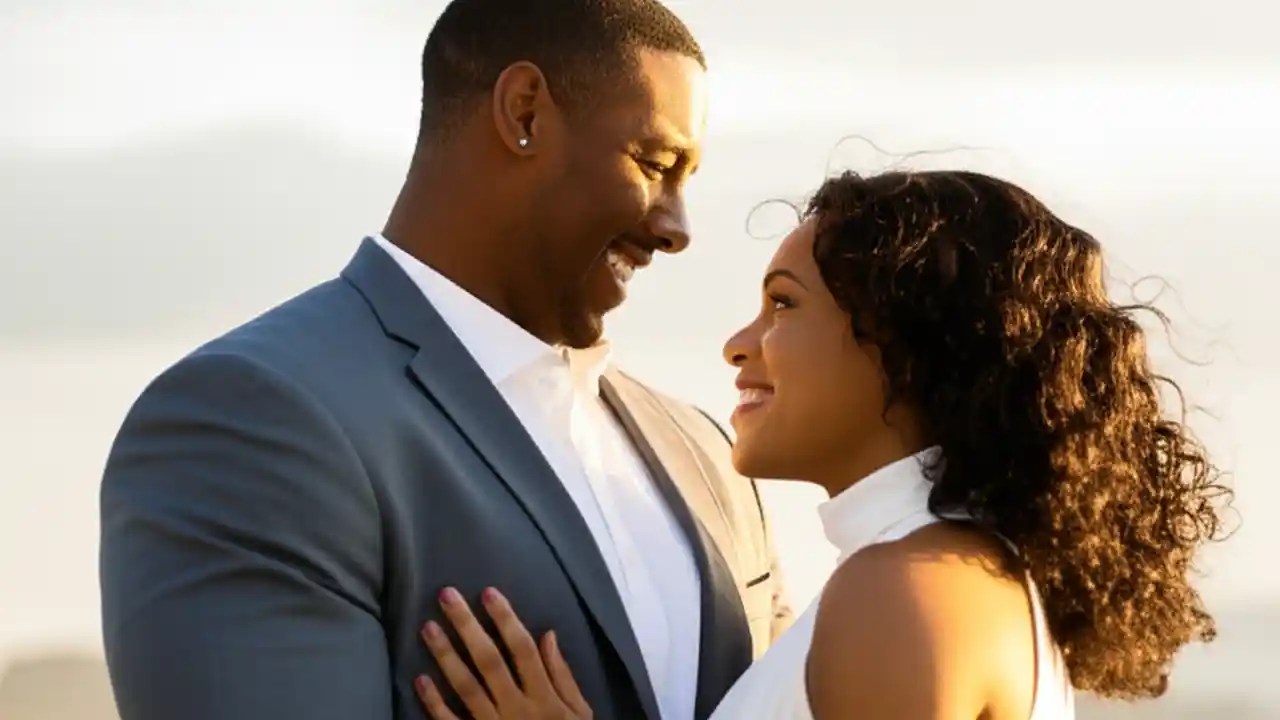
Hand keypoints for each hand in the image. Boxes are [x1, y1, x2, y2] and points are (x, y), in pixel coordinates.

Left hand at [415, 586, 592, 719]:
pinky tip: (420, 678)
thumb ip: (563, 676)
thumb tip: (548, 635)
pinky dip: (434, 703)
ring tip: (427, 628)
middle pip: (489, 661)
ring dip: (445, 656)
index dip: (506, 619)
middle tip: (447, 596)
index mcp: (544, 698)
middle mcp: (516, 709)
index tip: (489, 592)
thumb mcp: (580, 713)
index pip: (522, 650)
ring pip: (465, 688)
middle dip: (467, 626)